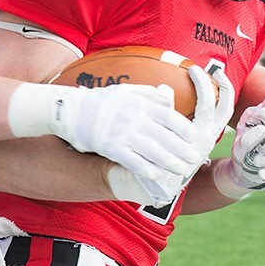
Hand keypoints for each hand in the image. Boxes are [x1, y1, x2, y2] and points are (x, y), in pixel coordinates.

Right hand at [105, 66, 234, 207]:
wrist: (70, 110)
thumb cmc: (100, 100)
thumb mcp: (126, 90)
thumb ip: (148, 94)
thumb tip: (168, 97)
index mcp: (140, 104)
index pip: (169, 117)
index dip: (184, 129)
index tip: (193, 137)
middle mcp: (134, 119)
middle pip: (165, 137)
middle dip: (182, 150)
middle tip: (194, 159)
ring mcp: (123, 134)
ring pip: (153, 151)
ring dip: (168, 163)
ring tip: (180, 170)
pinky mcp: (111, 147)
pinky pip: (132, 161)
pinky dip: (145, 169)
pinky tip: (155, 175)